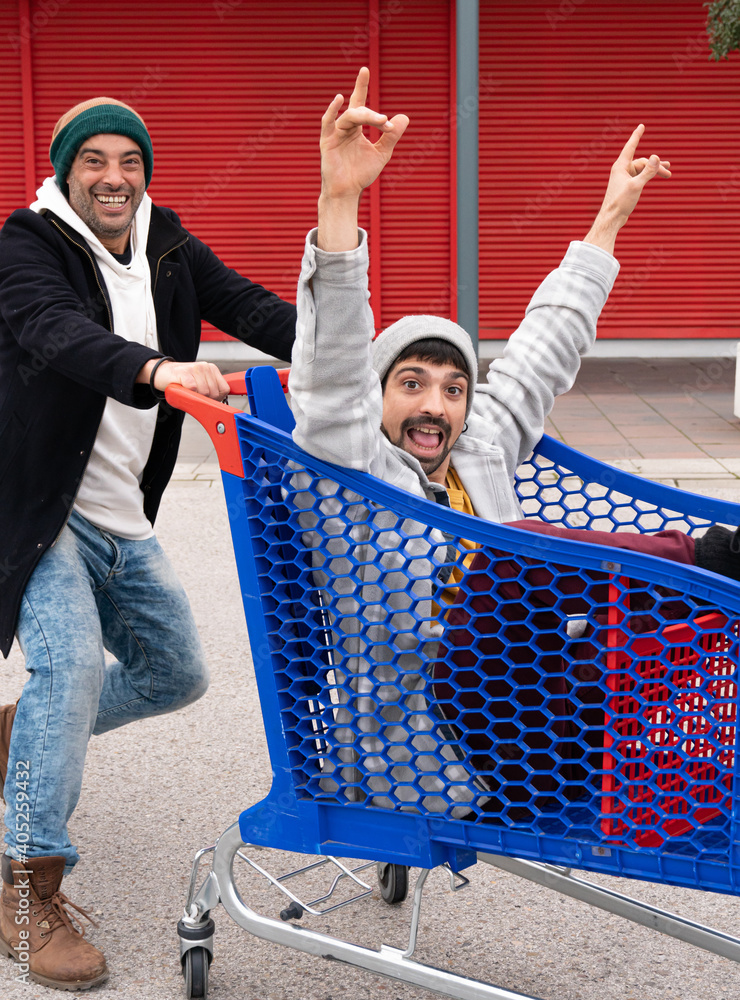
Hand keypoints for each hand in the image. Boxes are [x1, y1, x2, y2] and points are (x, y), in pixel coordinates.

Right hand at [137, 359, 230, 400]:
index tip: (207, 399)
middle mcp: (205, 367)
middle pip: (214, 393)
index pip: (224, 389)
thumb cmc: (181, 380)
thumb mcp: (200, 383)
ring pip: (204, 392)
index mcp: (212, 369)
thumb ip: (211, 390)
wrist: (161, 372)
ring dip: (194, 397)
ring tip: (187, 392)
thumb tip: (219, 406)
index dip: (217, 398)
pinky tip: (182, 389)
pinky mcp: (184, 373)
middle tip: (194, 396)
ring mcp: (195, 368)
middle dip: (205, 399)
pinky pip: (192, 389)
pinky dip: (187, 393)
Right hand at [320, 66, 408, 200]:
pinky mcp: (326, 142)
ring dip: (365, 117)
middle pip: (358, 111)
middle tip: (386, 122)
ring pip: (349, 117)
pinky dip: (332, 111)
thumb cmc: (360, 174)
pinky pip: (327, 122)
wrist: (347, 192)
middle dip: (372, 113)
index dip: (361, 85)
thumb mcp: (381, 153)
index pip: (359, 102)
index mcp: (355, 128)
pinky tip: (338, 100)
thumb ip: (391, 136)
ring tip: (380, 121)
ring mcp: (334, 133)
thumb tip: (404, 117)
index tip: (365, 69)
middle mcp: (344, 127)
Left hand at [584, 124, 670, 253]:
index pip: (631, 146)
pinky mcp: (627, 185)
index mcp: (620, 166)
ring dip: (654, 171)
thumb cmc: (620, 202)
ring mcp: (624, 177)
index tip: (642, 125)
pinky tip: (657, 177)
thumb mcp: (637, 186)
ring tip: (668, 173)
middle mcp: (622, 170)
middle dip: (655, 166)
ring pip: (642, 170)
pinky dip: (649, 176)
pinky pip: (640, 176)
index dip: (637, 136)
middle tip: (668, 172)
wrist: (612, 218)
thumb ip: (648, 172)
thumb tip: (656, 157)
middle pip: (642, 162)